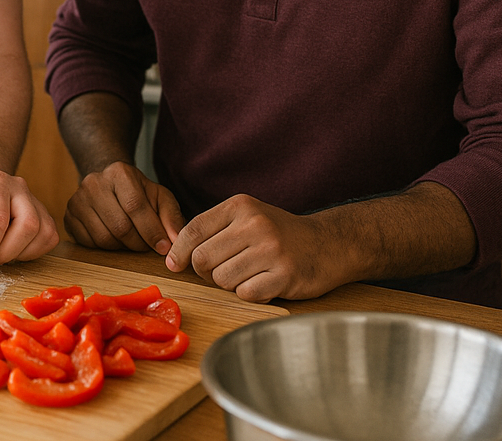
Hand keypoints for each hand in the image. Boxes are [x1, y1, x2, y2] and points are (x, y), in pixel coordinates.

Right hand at [64, 161, 184, 255]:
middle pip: (120, 226)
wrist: (107, 184)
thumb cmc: (137, 192)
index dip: (151, 231)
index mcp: (119, 172)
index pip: (135, 206)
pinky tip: (113, 238)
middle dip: (138, 243)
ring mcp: (77, 199)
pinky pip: (88, 244)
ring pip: (104, 238)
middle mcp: (94, 182)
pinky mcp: (68, 216)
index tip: (163, 248)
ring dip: (122, 247)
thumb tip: (176, 241)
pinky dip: (104, 248)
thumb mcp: (159, 197)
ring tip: (130, 241)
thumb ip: (171, 216)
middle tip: (146, 246)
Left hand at [164, 194, 341, 301]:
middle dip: (206, 271)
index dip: (179, 250)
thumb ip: (213, 229)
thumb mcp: (246, 217)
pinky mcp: (284, 275)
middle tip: (221, 270)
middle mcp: (254, 224)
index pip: (194, 229)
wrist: (327, 244)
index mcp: (240, 206)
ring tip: (247, 274)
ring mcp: (270, 249)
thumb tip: (174, 254)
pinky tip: (262, 283)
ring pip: (222, 279)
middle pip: (203, 258)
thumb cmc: (278, 234)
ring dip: (229, 283)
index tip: (174, 263)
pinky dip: (248, 294)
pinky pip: (245, 294)